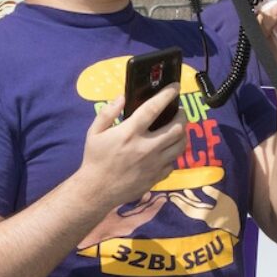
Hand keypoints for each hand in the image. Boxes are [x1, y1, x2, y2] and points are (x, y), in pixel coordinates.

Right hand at [73, 88, 187, 212]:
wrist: (97, 190)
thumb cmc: (95, 158)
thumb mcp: (94, 132)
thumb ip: (107, 113)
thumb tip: (122, 97)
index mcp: (130, 133)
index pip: (154, 108)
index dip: (167, 95)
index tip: (176, 87)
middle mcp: (146, 147)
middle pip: (176, 128)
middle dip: (182, 115)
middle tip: (179, 111)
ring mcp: (155, 163)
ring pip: (180, 145)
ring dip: (182, 134)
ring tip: (178, 129)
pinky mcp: (157, 176)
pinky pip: (173, 162)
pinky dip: (173, 153)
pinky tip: (167, 150)